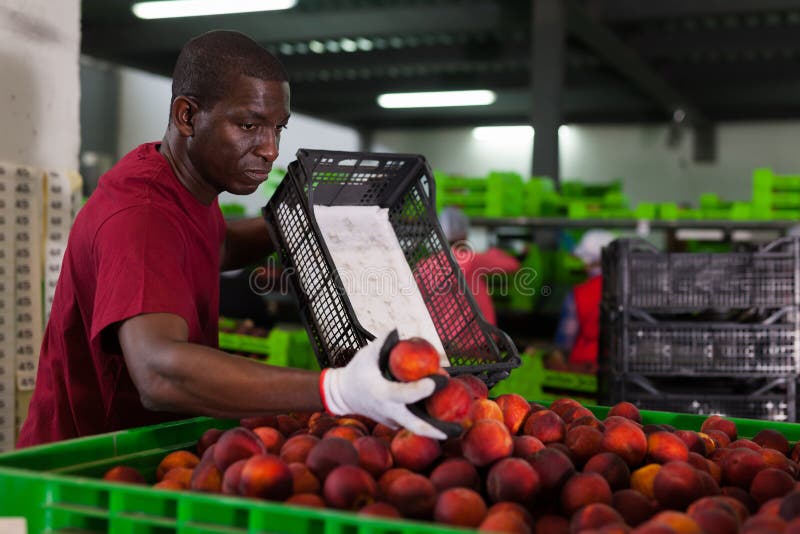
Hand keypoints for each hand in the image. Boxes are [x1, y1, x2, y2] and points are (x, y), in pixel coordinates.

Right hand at [320, 331, 447, 439]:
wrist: (343, 395)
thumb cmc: (356, 372)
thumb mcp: (366, 355)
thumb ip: (383, 343)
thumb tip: (398, 330)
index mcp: (382, 393)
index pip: (405, 394)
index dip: (423, 388)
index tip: (440, 378)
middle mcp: (389, 411)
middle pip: (416, 426)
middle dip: (438, 429)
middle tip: (458, 426)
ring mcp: (392, 420)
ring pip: (418, 426)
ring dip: (439, 426)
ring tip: (460, 423)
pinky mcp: (395, 423)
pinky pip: (414, 421)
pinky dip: (429, 418)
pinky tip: (447, 414)